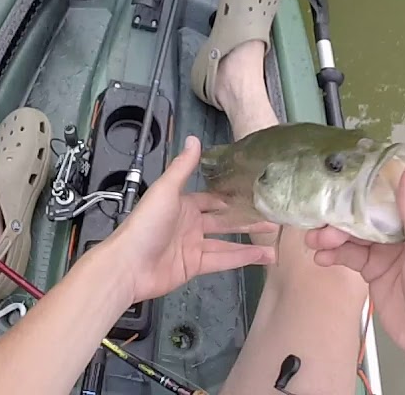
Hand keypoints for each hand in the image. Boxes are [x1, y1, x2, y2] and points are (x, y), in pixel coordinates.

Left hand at [103, 135, 276, 302]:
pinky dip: (242, 259)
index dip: (231, 196)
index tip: (254, 192)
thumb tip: (194, 139)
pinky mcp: (195, 266)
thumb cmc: (145, 224)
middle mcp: (190, 224)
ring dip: (250, 242)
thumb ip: (183, 167)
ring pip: (228, 242)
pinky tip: (261, 257)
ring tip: (275, 240)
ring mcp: (193, 246)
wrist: (128, 265)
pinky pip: (222, 260)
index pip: (212, 198)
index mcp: (183, 204)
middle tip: (273, 216)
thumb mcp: (166, 190)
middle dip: (247, 218)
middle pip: (224, 220)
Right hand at [304, 161, 404, 358]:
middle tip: (320, 223)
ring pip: (354, 233)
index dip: (365, 188)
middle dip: (342, 216)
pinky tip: (321, 257)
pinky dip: (333, 254)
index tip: (338, 184)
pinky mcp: (373, 269)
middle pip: (367, 212)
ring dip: (333, 235)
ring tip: (314, 242)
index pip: (392, 193)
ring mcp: (387, 249)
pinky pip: (349, 255)